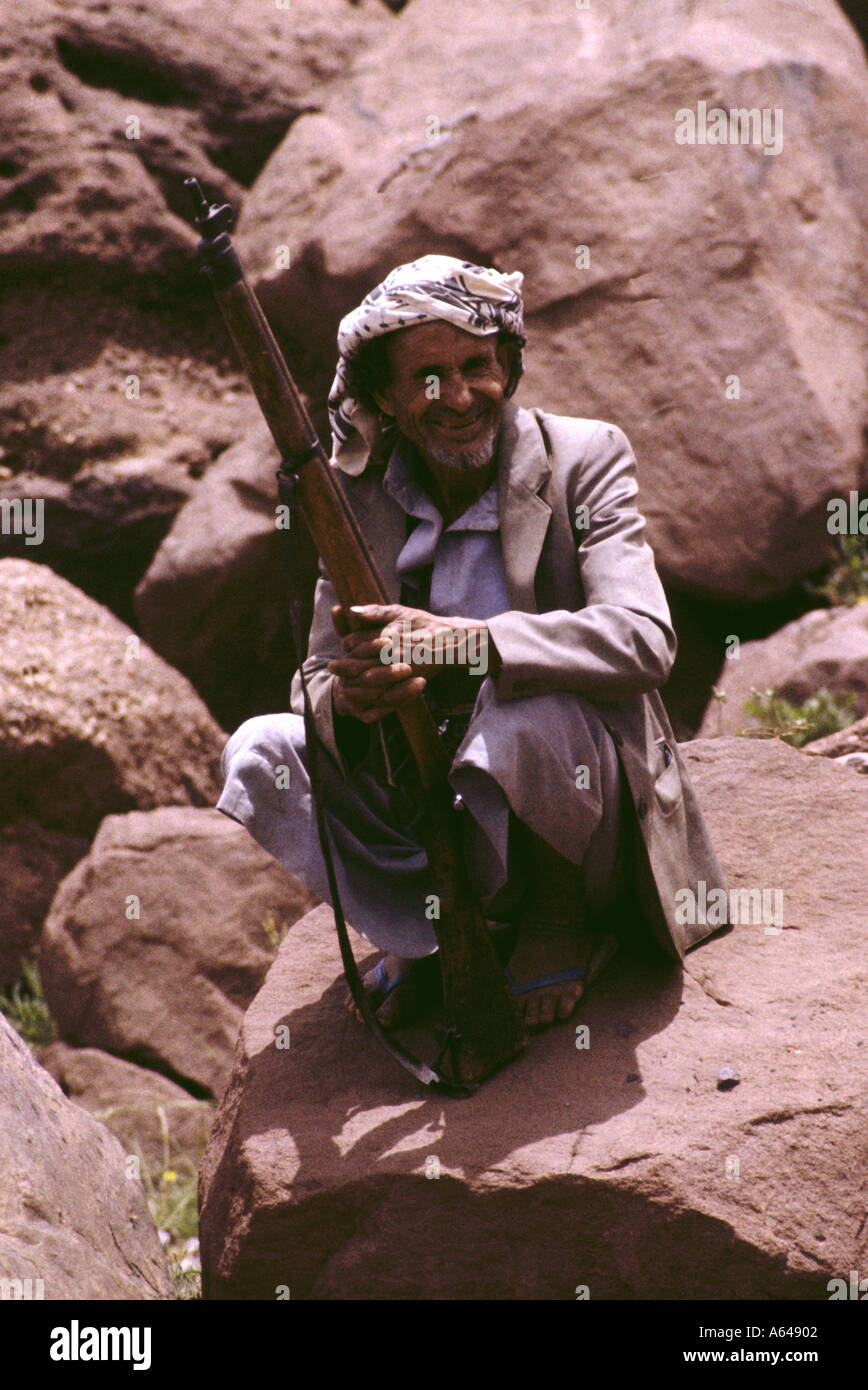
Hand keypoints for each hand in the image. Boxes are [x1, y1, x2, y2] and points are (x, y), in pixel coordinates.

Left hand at [328, 603, 491, 722]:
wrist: (452, 642)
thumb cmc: (424, 624)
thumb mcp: (400, 612)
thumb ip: (375, 612)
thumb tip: (351, 611)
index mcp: (387, 633)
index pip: (356, 641)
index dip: (347, 644)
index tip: (344, 646)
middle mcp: (392, 651)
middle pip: (358, 662)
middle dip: (343, 666)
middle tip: (332, 668)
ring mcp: (400, 668)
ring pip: (369, 680)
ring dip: (353, 684)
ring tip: (342, 686)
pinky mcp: (408, 682)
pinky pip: (386, 693)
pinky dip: (372, 697)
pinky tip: (364, 697)